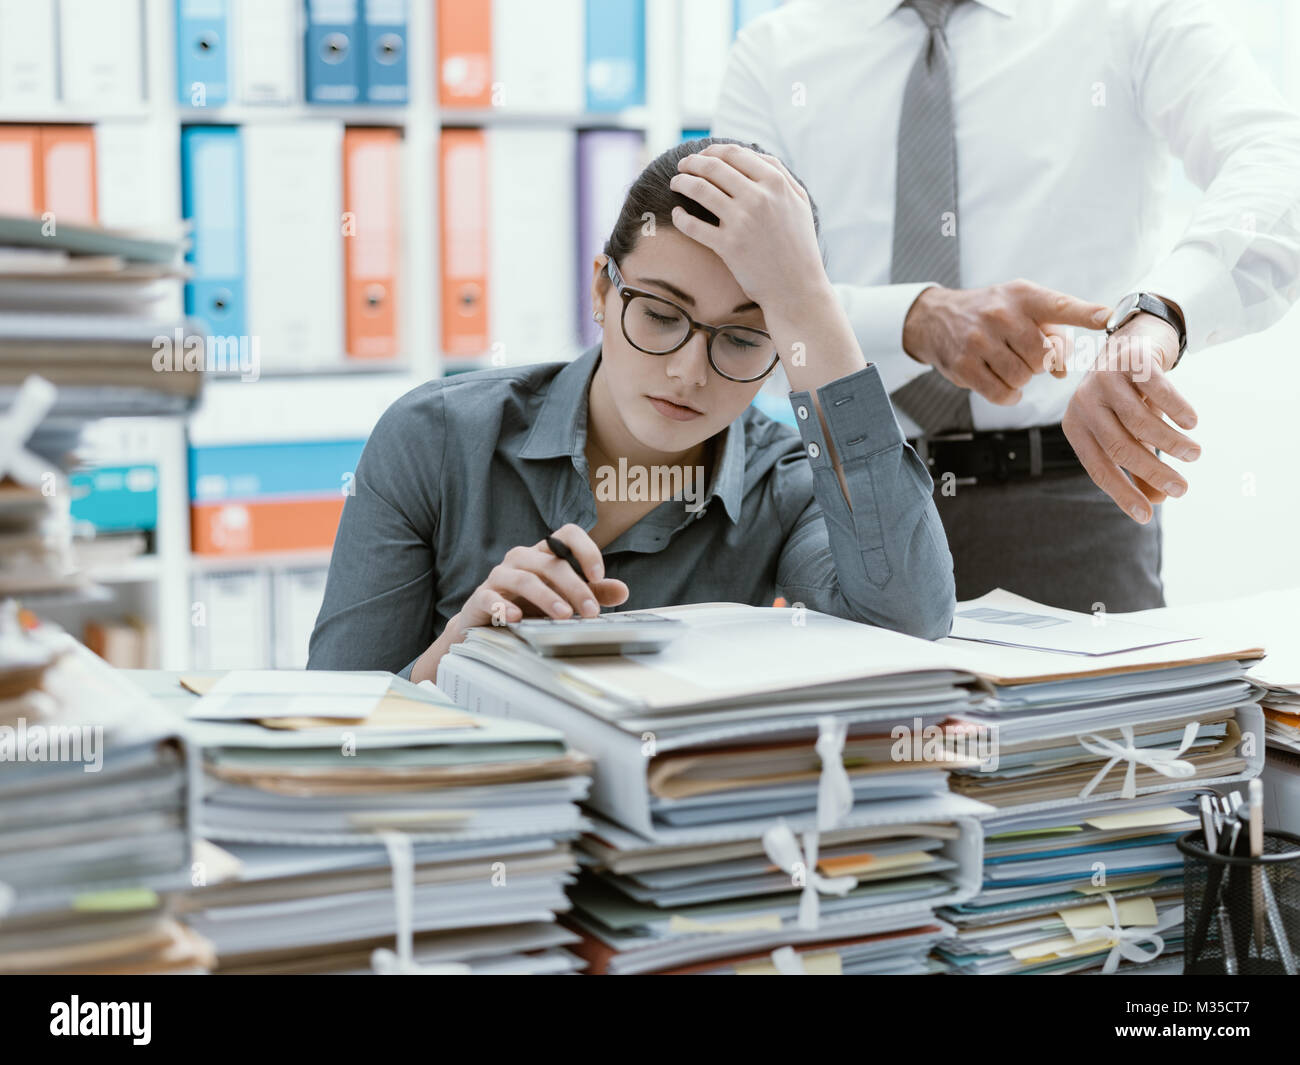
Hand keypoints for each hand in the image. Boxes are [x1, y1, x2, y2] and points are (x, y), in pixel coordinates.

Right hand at [409, 527, 628, 684]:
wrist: (487, 624)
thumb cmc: (529, 606)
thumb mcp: (564, 598)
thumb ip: (592, 593)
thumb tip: (623, 590)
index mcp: (544, 554)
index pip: (567, 534)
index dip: (585, 550)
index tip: (598, 576)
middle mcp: (522, 558)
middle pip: (551, 562)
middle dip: (574, 587)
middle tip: (590, 611)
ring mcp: (500, 576)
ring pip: (525, 578)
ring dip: (547, 597)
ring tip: (563, 616)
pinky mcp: (481, 597)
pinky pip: (492, 597)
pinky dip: (505, 606)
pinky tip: (518, 619)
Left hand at [668, 142, 827, 316]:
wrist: (797, 288)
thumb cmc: (798, 245)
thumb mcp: (799, 203)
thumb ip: (781, 176)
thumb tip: (755, 156)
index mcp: (775, 183)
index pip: (735, 154)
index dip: (713, 151)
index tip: (703, 155)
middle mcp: (758, 198)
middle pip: (713, 167)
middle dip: (692, 162)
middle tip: (682, 165)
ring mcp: (741, 221)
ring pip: (700, 189)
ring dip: (681, 181)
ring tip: (675, 182)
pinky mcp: (728, 246)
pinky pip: (693, 225)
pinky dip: (680, 216)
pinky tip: (677, 214)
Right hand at [901, 280, 1111, 403]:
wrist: (937, 318)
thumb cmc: (992, 314)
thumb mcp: (1022, 309)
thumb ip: (1052, 335)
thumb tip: (1062, 373)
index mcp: (1024, 296)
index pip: (1060, 306)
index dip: (1086, 314)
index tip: (1109, 317)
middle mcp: (1001, 315)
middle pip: (1043, 356)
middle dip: (1040, 363)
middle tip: (1026, 355)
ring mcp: (979, 340)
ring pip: (1023, 377)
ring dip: (1022, 378)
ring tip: (1009, 365)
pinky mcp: (964, 365)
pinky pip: (1002, 393)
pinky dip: (1010, 395)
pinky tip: (1005, 384)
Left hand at [1061, 313, 1199, 523]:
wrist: (1133, 342)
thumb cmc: (1128, 397)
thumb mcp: (1127, 433)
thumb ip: (1137, 466)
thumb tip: (1157, 502)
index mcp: (1076, 426)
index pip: (1098, 468)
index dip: (1123, 493)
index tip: (1148, 516)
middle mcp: (1084, 404)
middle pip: (1120, 448)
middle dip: (1153, 473)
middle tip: (1183, 489)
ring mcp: (1105, 380)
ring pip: (1140, 423)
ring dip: (1172, 443)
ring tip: (1194, 455)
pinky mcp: (1130, 361)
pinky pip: (1158, 392)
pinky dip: (1178, 410)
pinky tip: (1191, 423)